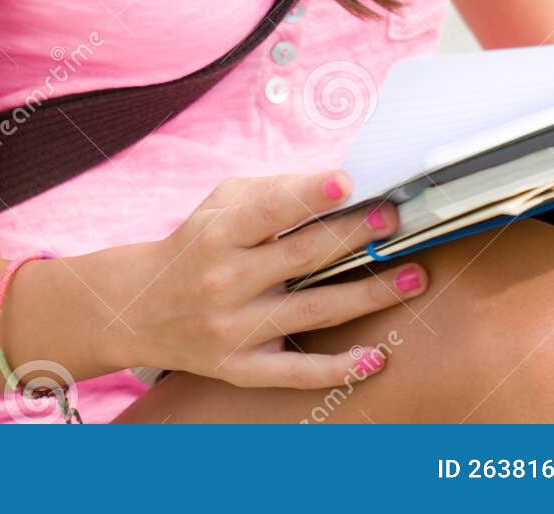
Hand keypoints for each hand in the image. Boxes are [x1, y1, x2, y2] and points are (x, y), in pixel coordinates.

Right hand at [113, 168, 428, 389]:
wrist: (141, 306)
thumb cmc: (198, 243)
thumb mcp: (221, 205)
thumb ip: (274, 193)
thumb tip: (338, 187)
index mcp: (219, 232)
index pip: (268, 211)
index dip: (308, 195)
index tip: (348, 182)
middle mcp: (225, 281)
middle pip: (301, 258)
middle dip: (354, 237)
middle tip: (396, 222)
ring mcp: (234, 328)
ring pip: (312, 312)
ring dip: (368, 295)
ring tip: (412, 277)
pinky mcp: (241, 368)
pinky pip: (296, 371)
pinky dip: (337, 367)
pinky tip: (376, 356)